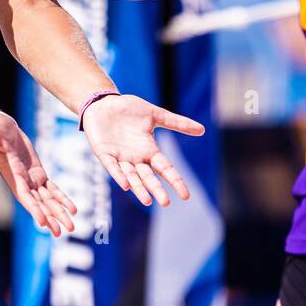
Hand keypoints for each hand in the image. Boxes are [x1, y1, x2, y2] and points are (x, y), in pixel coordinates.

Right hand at [0, 111, 76, 235]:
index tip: (43, 222)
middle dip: (50, 217)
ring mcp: (31, 179)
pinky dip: (63, 199)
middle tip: (61, 233)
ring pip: (48, 199)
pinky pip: (52, 189)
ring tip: (71, 226)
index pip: (25, 196)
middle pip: (39, 203)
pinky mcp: (38, 173)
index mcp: (13, 175)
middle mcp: (22, 182)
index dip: (34, 209)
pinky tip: (73, 209)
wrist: (1, 126)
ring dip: (59, 213)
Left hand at [81, 93, 205, 206]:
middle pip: (148, 176)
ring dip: (138, 188)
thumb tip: (202, 130)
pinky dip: (118, 175)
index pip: (165, 168)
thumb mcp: (155, 114)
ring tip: (147, 201)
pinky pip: (111, 166)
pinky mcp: (103, 152)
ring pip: (131, 176)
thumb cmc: (128, 109)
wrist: (104, 102)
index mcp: (149, 150)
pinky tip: (125, 185)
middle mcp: (135, 157)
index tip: (185, 195)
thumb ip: (177, 123)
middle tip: (166, 203)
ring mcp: (119, 156)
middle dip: (156, 189)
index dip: (174, 181)